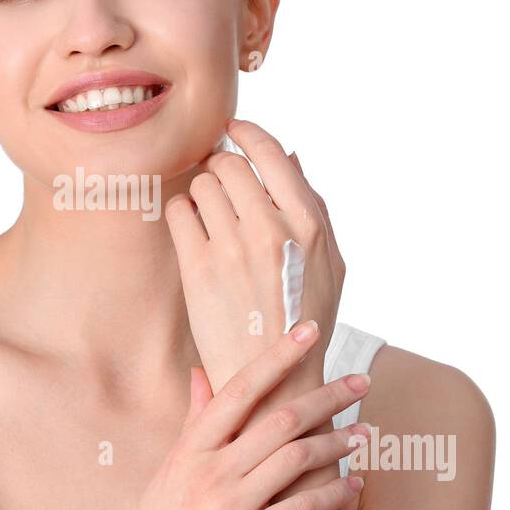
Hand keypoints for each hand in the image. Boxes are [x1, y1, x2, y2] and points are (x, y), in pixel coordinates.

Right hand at [110, 322, 371, 509]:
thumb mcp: (165, 478)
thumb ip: (190, 427)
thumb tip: (198, 375)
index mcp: (188, 452)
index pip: (238, 389)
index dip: (276, 356)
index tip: (308, 330)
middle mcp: (207, 472)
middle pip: (279, 418)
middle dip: (327, 395)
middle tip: (360, 380)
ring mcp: (226, 507)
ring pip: (296, 458)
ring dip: (339, 443)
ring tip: (366, 433)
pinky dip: (334, 496)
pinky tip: (354, 487)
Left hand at [165, 118, 345, 394]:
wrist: (273, 379)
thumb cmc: (305, 319)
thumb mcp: (331, 263)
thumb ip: (314, 206)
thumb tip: (291, 155)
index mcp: (307, 223)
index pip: (269, 152)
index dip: (246, 133)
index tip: (232, 129)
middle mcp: (269, 230)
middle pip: (229, 164)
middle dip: (221, 165)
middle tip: (219, 181)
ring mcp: (231, 248)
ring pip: (202, 185)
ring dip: (201, 190)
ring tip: (209, 212)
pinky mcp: (198, 269)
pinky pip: (178, 212)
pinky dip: (182, 212)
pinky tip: (192, 229)